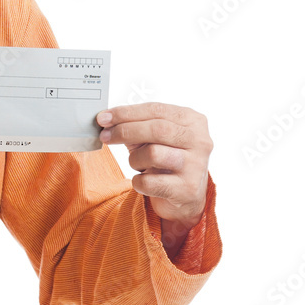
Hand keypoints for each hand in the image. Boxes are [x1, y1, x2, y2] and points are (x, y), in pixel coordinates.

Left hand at [96, 102, 212, 230]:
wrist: (184, 195)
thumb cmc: (166, 158)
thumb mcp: (153, 136)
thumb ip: (134, 124)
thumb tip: (106, 119)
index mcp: (192, 120)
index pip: (156, 109)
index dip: (126, 112)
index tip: (103, 117)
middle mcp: (200, 141)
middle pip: (156, 129)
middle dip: (125, 131)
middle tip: (105, 136)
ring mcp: (196, 166)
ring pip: (153, 153)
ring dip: (135, 159)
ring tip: (137, 163)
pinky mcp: (187, 189)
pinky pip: (150, 182)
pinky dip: (138, 181)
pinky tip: (143, 180)